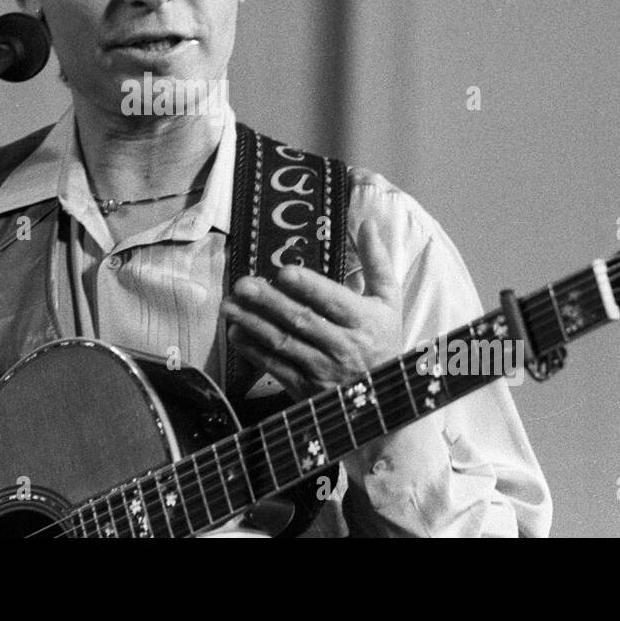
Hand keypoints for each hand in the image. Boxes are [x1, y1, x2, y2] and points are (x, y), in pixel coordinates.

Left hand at [222, 219, 402, 397]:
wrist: (386, 397)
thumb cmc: (383, 340)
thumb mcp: (389, 301)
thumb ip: (377, 261)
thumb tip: (367, 223)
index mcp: (364, 320)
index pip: (334, 301)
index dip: (309, 288)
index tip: (285, 273)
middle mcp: (343, 346)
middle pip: (302, 321)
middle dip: (270, 302)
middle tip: (243, 285)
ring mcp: (324, 369)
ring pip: (284, 344)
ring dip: (253, 324)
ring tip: (230, 306)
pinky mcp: (307, 389)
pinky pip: (276, 367)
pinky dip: (254, 351)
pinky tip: (236, 333)